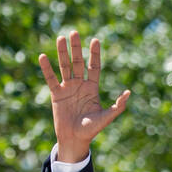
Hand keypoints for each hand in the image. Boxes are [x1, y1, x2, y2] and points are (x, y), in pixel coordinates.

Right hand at [38, 30, 130, 162]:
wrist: (75, 139)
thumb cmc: (92, 129)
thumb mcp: (107, 117)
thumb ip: (118, 106)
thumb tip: (128, 92)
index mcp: (92, 88)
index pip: (94, 67)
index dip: (94, 54)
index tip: (95, 40)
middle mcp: (80, 85)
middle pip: (78, 62)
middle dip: (77, 48)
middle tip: (74, 32)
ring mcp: (68, 88)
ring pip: (65, 66)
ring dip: (62, 53)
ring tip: (61, 38)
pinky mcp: (56, 94)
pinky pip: (51, 79)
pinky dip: (47, 68)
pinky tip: (43, 56)